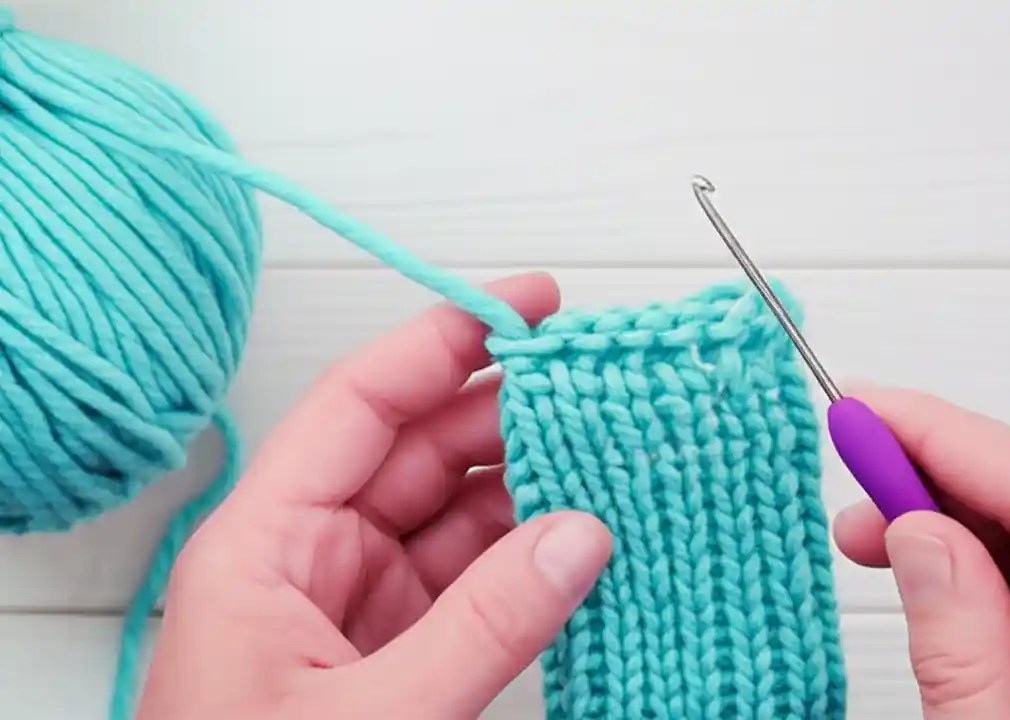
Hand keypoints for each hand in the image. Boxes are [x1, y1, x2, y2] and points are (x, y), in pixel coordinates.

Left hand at [138, 273, 612, 718]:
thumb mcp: (369, 718)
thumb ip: (482, 628)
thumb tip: (580, 536)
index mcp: (263, 546)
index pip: (361, 406)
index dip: (443, 342)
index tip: (526, 307)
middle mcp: (308, 559)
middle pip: (418, 450)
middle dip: (509, 414)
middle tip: (599, 390)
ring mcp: (355, 605)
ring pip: (454, 515)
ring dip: (531, 488)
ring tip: (612, 461)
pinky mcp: (395, 652)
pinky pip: (470, 580)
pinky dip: (528, 560)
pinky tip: (582, 540)